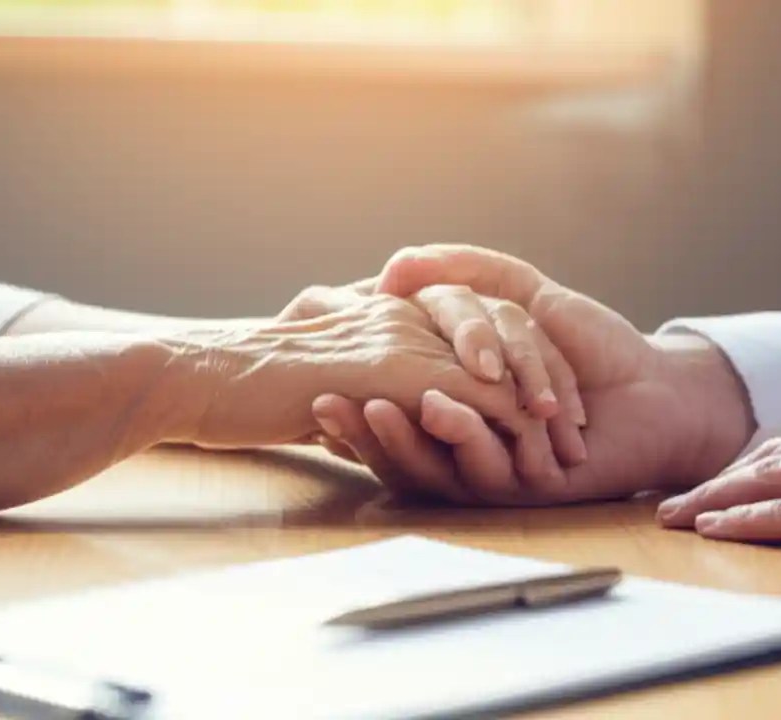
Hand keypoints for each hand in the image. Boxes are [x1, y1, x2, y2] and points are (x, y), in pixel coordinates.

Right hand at [160, 295, 549, 473]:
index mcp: (397, 311)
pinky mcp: (386, 370)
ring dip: (533, 403)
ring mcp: (398, 338)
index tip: (550, 397)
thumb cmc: (257, 381)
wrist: (204, 375)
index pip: (482, 322)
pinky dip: (499, 419)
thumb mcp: (331, 375)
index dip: (522, 357)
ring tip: (564, 440)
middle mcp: (406, 316)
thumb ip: (374, 383)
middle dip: (547, 379)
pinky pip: (461, 392)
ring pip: (492, 363)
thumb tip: (404, 414)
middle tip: (575, 423)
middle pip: (504, 334)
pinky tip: (524, 447)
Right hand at [310, 244, 756, 504]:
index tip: (316, 362)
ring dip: (401, 435)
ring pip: (434, 457)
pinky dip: (462, 434)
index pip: (393, 392)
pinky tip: (438, 406)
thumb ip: (463, 272)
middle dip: (360, 421)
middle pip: (403, 434)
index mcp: (458, 394)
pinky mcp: (524, 483)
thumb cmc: (595, 341)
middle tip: (320, 403)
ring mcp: (494, 462)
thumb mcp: (519, 291)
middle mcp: (470, 435)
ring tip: (371, 407)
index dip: (356, 381)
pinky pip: (483, 465)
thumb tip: (396, 264)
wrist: (660, 387)